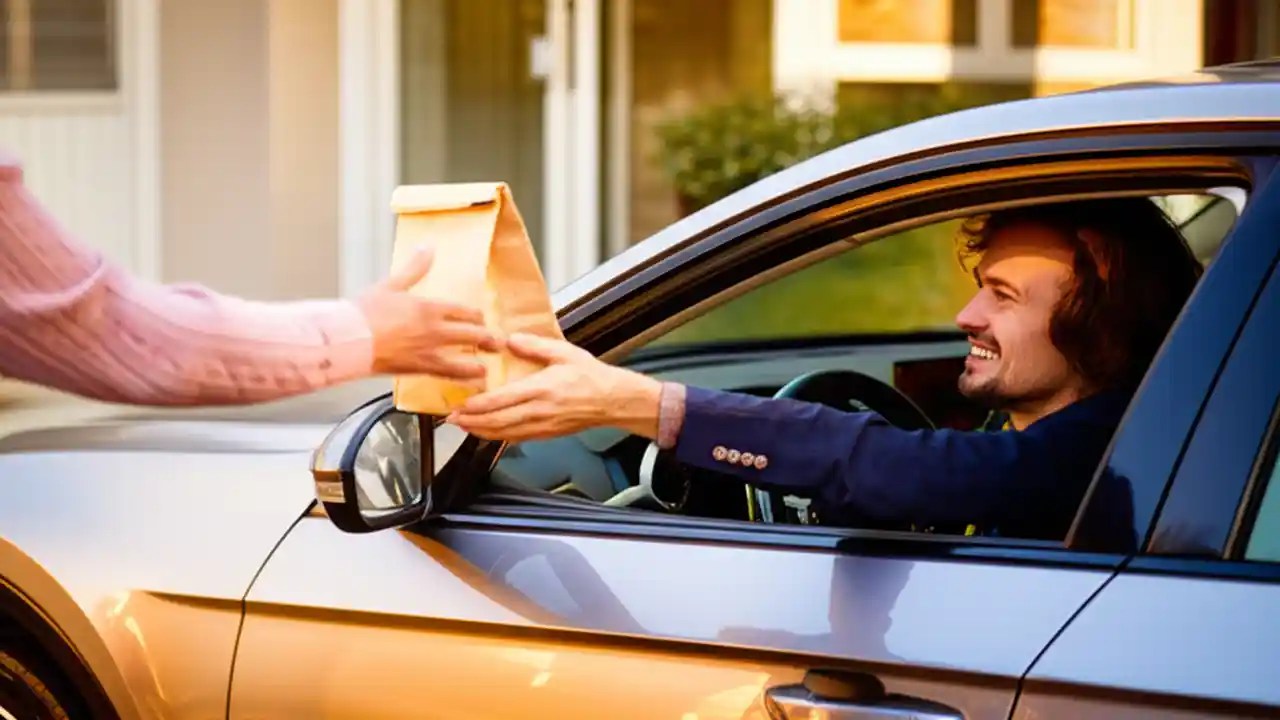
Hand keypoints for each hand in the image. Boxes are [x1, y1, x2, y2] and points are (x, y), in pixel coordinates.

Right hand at [355, 247, 501, 379]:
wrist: (349, 339)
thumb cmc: (365, 313)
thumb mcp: (391, 285)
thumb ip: (414, 268)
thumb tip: (427, 247)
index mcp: (430, 307)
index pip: (464, 310)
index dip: (476, 315)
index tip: (479, 318)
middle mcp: (436, 330)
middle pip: (472, 333)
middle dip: (487, 337)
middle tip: (496, 341)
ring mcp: (431, 351)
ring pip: (466, 357)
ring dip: (481, 360)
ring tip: (489, 364)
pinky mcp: (421, 369)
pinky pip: (450, 375)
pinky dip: (465, 377)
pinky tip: (472, 382)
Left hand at [447, 333, 662, 441]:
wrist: (612, 400)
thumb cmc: (591, 377)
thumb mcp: (564, 353)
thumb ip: (535, 346)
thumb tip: (510, 339)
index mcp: (541, 389)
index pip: (501, 400)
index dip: (477, 406)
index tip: (460, 405)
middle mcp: (539, 411)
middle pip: (497, 421)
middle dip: (471, 422)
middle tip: (451, 419)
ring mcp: (542, 426)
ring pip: (504, 433)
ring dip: (481, 431)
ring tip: (463, 426)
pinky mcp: (547, 434)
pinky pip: (517, 438)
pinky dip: (498, 437)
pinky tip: (488, 432)